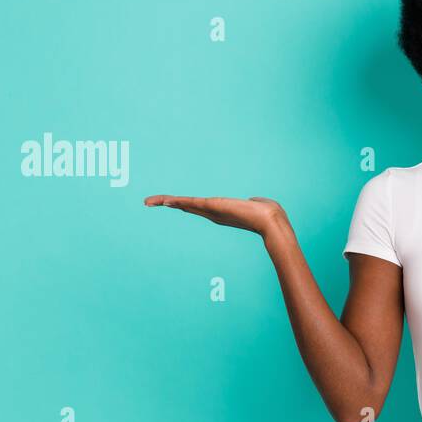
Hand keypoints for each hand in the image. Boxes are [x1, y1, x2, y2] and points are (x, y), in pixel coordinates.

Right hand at [143, 194, 290, 236]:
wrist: (271, 220)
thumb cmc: (268, 213)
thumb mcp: (257, 204)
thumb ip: (252, 202)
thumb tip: (254, 201)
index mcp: (221, 212)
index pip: (198, 207)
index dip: (183, 204)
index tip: (171, 202)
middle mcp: (213, 214)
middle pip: (186, 206)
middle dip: (168, 203)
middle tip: (150, 202)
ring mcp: (212, 212)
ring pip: (185, 205)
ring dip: (167, 202)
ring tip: (150, 201)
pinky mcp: (214, 207)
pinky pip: (192, 203)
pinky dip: (178, 201)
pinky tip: (166, 200)